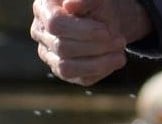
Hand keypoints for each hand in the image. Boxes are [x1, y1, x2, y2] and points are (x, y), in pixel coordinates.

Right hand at [29, 0, 152, 85]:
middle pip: (61, 47)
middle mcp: (41, 33)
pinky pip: (79, 78)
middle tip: (121, 41)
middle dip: (94, 47)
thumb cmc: (96, 5)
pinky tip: (113, 61)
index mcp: (44, 8)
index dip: (82, 31)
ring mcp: (49, 55)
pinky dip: (100, 71)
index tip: (106, 31)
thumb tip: (70, 5)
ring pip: (66, 68)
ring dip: (97, 64)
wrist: (102, 18)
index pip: (55, 24)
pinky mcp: (61, 71)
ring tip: (120, 56)